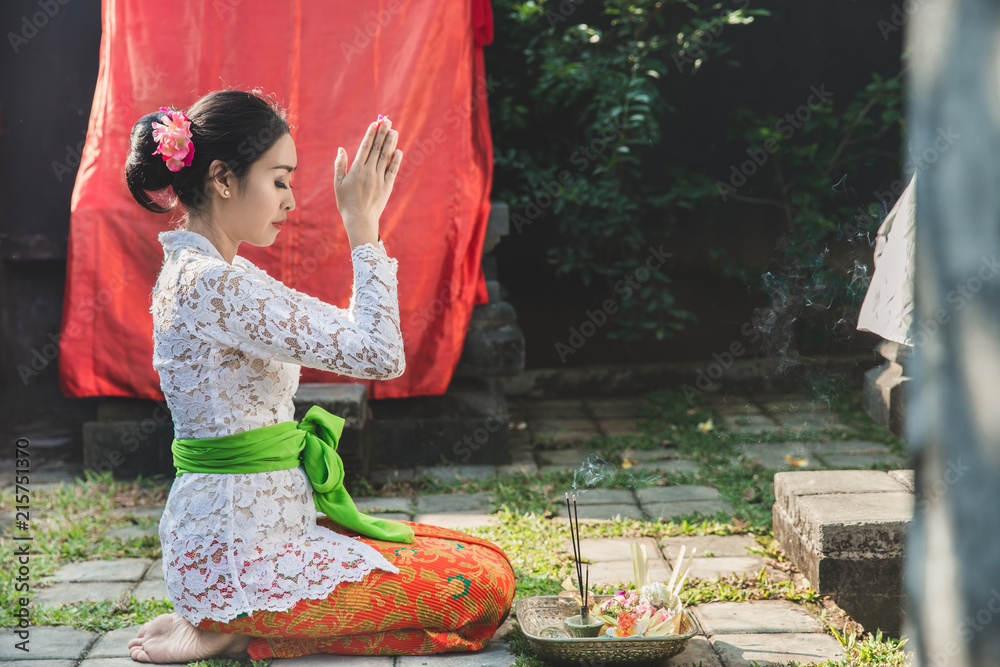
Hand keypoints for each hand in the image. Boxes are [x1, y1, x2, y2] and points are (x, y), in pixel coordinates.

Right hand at [333, 118, 402, 248]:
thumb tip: (341, 149)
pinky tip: (399, 151)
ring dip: (390, 143)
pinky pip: (393, 170)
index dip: (370, 134)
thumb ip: (340, 165)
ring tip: (394, 131)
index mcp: (356, 170)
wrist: (360, 220)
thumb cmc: (346, 202)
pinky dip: (396, 160)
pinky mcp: (387, 186)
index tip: (374, 124)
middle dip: (382, 133)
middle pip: (377, 148)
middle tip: (387, 121)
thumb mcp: (338, 184)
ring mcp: (379, 179)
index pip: (365, 147)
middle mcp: (369, 172)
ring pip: (386, 157)